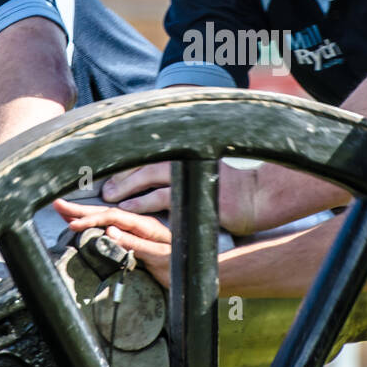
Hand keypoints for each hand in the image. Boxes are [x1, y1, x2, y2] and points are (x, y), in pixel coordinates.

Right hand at [52, 199, 173, 287]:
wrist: (196, 273)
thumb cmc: (182, 264)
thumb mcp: (160, 256)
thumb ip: (136, 244)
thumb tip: (109, 232)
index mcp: (144, 225)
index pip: (113, 217)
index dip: (92, 219)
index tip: (73, 223)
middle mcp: (138, 225)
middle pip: (105, 213)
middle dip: (80, 210)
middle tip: (57, 205)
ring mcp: (135, 232)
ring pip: (105, 220)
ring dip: (83, 215)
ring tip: (62, 211)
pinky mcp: (133, 241)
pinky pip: (109, 229)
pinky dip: (92, 225)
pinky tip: (81, 225)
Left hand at [100, 161, 257, 235]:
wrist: (260, 197)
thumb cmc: (234, 190)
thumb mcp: (209, 176)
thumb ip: (188, 176)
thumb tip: (166, 182)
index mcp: (190, 156)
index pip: (153, 158)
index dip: (131, 166)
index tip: (113, 176)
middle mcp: (188, 163)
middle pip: (147, 163)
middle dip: (124, 175)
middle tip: (105, 188)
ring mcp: (192, 178)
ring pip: (151, 177)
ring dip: (128, 187)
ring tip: (112, 198)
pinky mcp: (195, 196)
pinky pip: (163, 198)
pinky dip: (143, 203)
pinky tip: (129, 209)